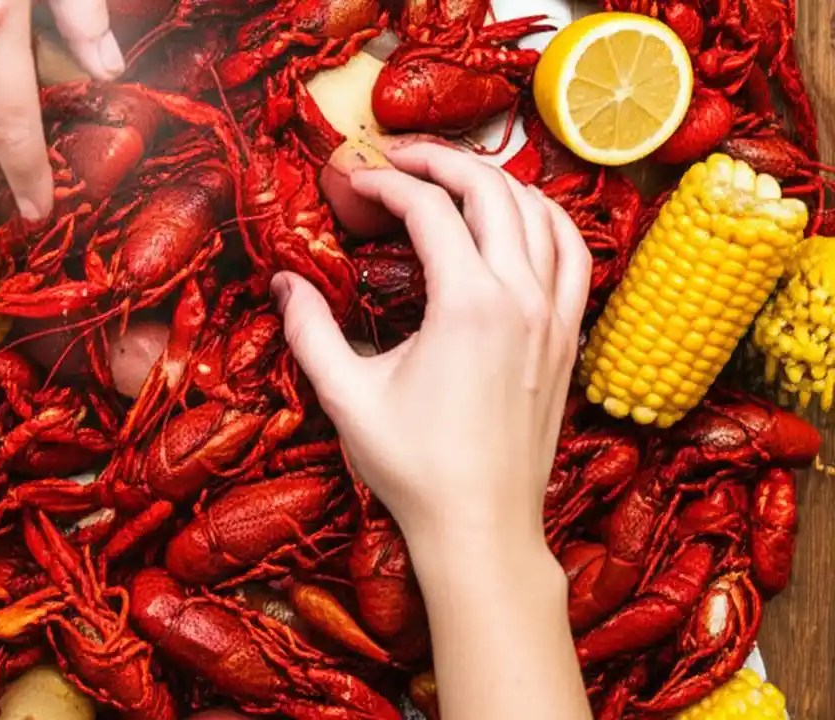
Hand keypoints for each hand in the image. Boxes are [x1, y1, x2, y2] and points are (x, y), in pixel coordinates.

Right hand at [274, 143, 590, 548]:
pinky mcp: (567, 339)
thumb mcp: (346, 396)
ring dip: (496, 182)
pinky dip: (548, 221)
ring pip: (543, 212)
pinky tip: (520, 224)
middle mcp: (521, 297)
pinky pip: (574, 254)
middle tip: (397, 159)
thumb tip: (283, 281)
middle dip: (441, 162)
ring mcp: (554, 316)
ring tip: (453, 180)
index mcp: (468, 304)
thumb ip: (310, 330)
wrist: (481, 526)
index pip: (429, 209)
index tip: (351, 183)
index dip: (385, 183)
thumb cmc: (414, 468)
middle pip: (492, 190)